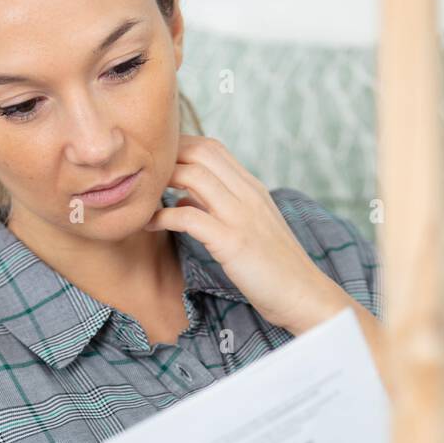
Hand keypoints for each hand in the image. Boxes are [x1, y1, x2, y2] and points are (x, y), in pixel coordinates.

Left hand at [145, 135, 339, 332]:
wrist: (303, 295)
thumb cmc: (274, 267)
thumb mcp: (248, 227)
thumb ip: (218, 206)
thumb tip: (184, 196)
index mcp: (252, 188)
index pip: (212, 147)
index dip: (179, 148)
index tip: (155, 165)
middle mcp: (248, 194)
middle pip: (199, 152)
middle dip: (165, 158)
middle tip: (140, 176)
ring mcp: (241, 215)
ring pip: (193, 176)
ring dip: (160, 182)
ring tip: (140, 195)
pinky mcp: (232, 242)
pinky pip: (188, 216)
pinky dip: (163, 216)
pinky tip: (149, 224)